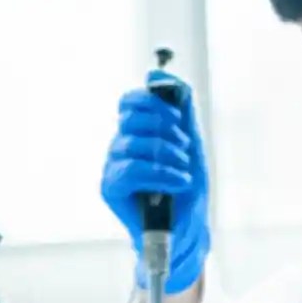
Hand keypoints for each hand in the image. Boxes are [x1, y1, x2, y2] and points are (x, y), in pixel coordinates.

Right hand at [100, 71, 209, 293]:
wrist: (186, 229)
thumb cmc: (186, 189)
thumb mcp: (191, 143)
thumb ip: (180, 108)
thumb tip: (158, 72)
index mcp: (136, 131)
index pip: (129, 101)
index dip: (152, 101)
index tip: (176, 118)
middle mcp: (120, 146)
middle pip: (132, 118)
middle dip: (165, 129)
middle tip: (184, 149)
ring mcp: (112, 166)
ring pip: (135, 144)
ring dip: (168, 156)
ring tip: (184, 173)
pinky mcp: (110, 188)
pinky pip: (131, 169)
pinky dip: (161, 174)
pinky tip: (178, 183)